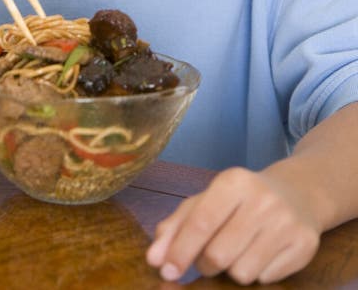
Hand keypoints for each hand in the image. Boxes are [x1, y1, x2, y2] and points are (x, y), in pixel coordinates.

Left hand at [146, 166, 320, 283]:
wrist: (296, 193)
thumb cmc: (240, 200)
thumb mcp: (207, 201)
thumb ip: (177, 226)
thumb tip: (154, 258)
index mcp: (234, 181)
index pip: (201, 222)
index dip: (180, 251)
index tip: (166, 271)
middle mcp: (262, 199)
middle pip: (218, 254)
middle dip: (205, 264)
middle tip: (208, 257)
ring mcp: (286, 223)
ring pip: (242, 273)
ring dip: (232, 270)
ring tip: (237, 251)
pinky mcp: (304, 245)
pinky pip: (266, 279)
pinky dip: (257, 273)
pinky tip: (261, 252)